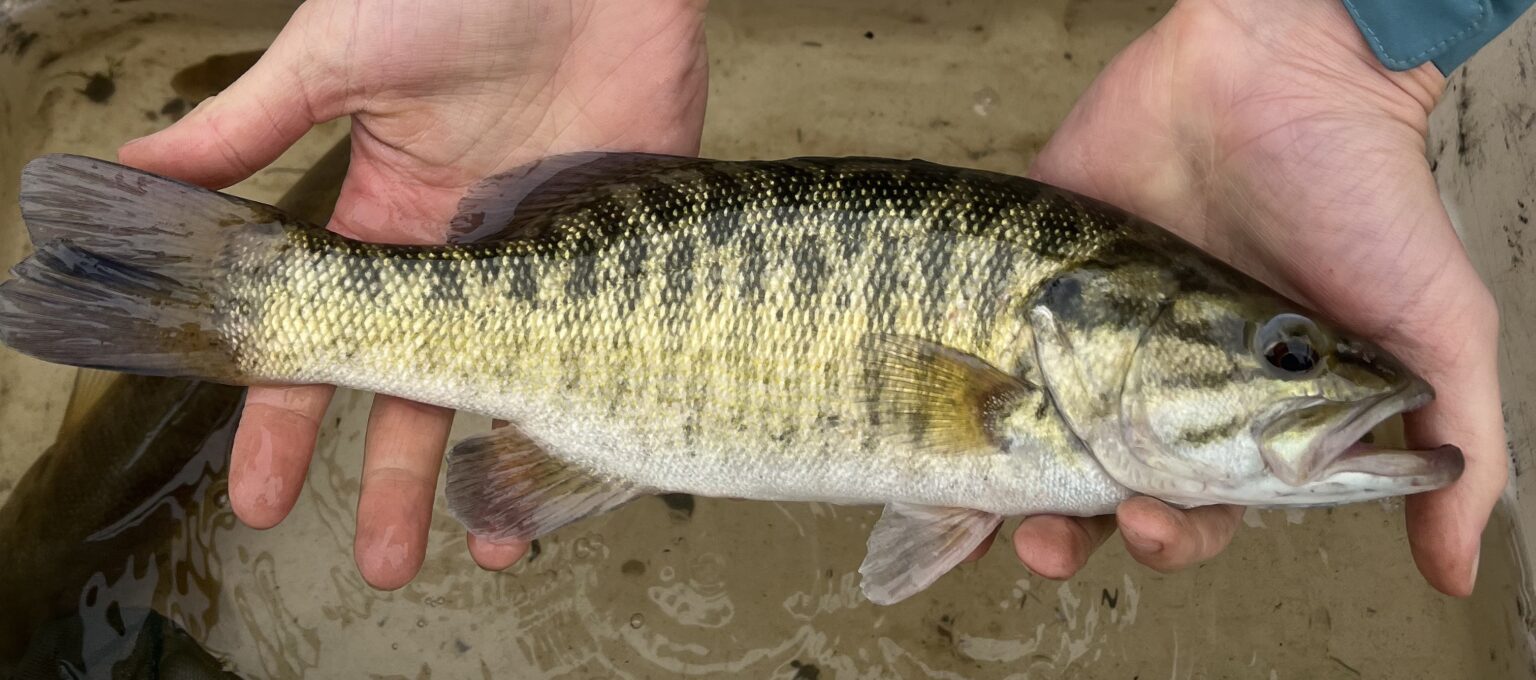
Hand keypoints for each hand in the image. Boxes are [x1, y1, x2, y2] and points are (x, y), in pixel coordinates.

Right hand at [119, 0, 707, 588]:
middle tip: (383, 566)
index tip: (262, 500)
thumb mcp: (332, 57)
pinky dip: (600, 406)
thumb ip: (244, 126)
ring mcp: (550, 252)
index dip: (288, 420)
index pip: (328, 340)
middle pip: (423, 387)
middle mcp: (466, 248)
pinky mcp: (634, 240)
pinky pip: (612, 344)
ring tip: (484, 553)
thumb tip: (125, 172)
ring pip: (519, 383)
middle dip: (395, 479)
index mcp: (388, 212)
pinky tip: (586, 473)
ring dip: (496, 468)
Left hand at [998, 0, 1502, 593]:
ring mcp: (1095, 326)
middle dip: (1080, 530)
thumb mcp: (1435, 324)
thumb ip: (1451, 438)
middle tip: (1051, 539)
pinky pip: (983, 339)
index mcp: (1245, 410)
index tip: (1149, 524)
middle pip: (1105, 486)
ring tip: (1000, 516)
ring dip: (1014, 489)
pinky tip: (939, 433)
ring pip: (1036, 434)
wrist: (1281, 68)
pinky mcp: (1039, 265)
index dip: (1173, 534)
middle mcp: (1162, 380)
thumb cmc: (1365, 193)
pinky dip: (953, 388)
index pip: (1200, 505)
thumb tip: (1455, 569)